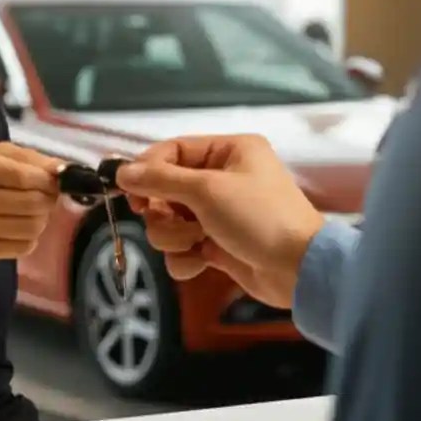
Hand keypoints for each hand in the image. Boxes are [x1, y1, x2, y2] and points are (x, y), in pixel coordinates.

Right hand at [0, 142, 63, 261]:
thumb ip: (29, 158)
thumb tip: (65, 169)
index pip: (24, 177)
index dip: (48, 182)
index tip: (54, 183)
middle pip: (31, 204)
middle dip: (47, 201)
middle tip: (44, 199)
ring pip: (30, 228)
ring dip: (41, 221)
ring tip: (32, 214)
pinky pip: (21, 248)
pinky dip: (29, 239)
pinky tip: (18, 230)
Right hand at [116, 135, 323, 308]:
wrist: (298, 270)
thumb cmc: (259, 217)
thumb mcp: (207, 191)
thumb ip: (160, 180)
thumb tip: (121, 172)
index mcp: (228, 151)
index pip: (172, 151)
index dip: (148, 170)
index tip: (129, 192)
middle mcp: (223, 178)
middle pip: (165, 190)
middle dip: (163, 211)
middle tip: (171, 219)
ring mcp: (219, 214)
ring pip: (169, 222)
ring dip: (175, 236)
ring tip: (197, 242)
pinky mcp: (218, 246)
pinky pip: (183, 248)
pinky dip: (186, 258)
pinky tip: (203, 262)